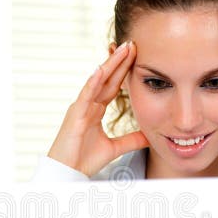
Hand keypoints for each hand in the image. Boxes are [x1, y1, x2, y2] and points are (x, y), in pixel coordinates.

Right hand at [48, 41, 149, 176]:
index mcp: (95, 110)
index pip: (112, 86)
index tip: (136, 56)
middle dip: (119, 61)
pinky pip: (85, 95)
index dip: (123, 71)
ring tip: (122, 49)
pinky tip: (102, 70)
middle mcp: (87, 105)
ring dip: (109, 65)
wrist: (68, 173)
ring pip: (97, 81)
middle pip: (106, 79)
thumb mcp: (114, 148)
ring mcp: (80, 107)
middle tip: (132, 44)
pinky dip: (93, 82)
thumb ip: (131, 140)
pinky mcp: (74, 115)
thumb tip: (149, 136)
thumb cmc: (84, 160)